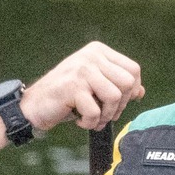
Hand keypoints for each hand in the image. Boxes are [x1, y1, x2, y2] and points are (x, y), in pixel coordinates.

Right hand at [21, 41, 143, 131]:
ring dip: (105, 116)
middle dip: (119, 106)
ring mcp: (82, 69)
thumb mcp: (94, 88)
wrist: (34, 107)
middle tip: (104, 115)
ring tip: (92, 119)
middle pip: (127, 83)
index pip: (133, 70)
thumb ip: (116, 86)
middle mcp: (91, 56)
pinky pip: (95, 111)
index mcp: (98, 51)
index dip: (131, 92)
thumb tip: (140, 91)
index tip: (118, 104)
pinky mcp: (73, 86)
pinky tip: (79, 120)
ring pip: (114, 97)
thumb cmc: (65, 99)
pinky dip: (90, 123)